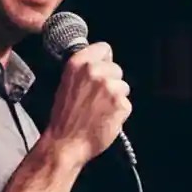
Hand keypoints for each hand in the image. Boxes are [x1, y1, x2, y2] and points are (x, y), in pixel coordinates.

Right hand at [44, 42, 130, 164]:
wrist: (66, 143)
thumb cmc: (64, 117)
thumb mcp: (66, 84)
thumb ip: (84, 70)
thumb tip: (100, 62)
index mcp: (78, 63)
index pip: (104, 48)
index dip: (104, 60)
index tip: (101, 70)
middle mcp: (94, 71)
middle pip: (116, 68)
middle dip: (111, 81)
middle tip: (97, 98)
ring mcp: (109, 87)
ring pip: (124, 86)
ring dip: (116, 98)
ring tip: (100, 110)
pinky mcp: (121, 103)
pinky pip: (127, 104)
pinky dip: (119, 112)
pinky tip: (105, 119)